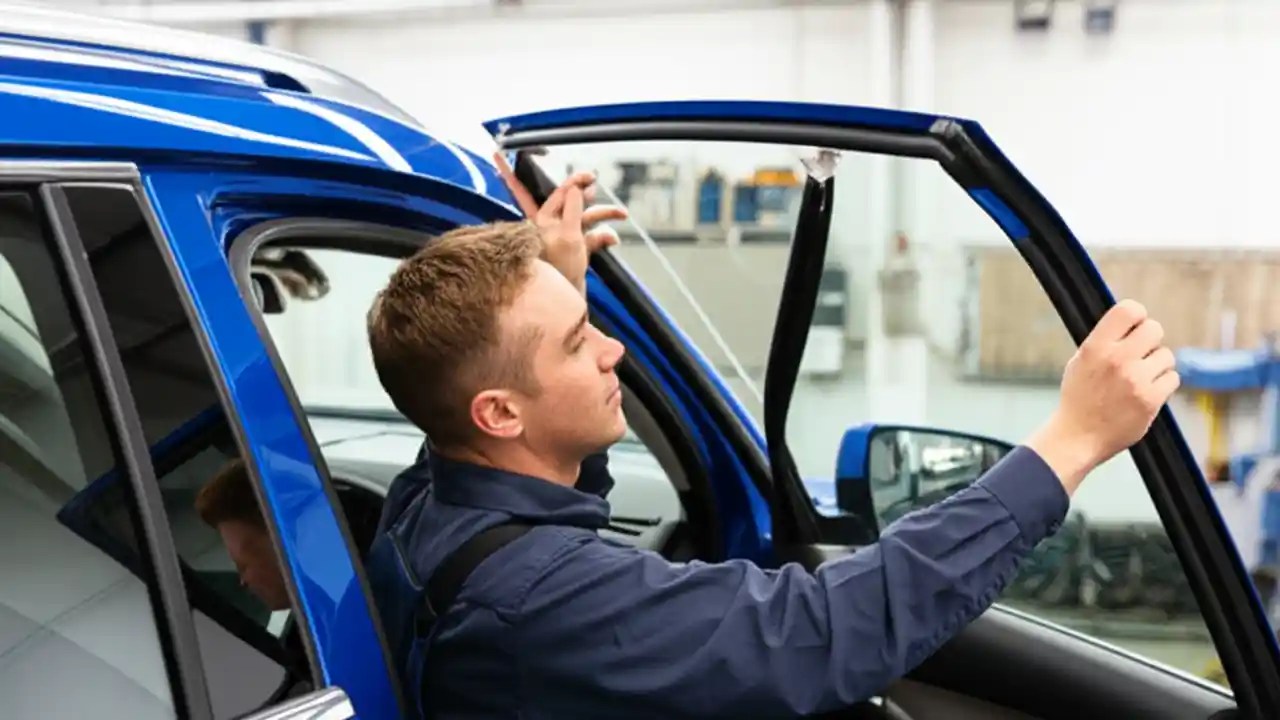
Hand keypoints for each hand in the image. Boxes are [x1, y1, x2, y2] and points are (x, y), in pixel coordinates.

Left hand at [493, 152, 627, 293]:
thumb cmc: (559, 268)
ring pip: (586, 219)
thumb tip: (576, 187)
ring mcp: (565, 238)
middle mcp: (552, 226)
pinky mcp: (576, 251)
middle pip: (573, 203)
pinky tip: (613, 240)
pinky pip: (592, 237)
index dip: (574, 182)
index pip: (559, 193)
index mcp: (544, 219)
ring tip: (623, 214)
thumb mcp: (567, 235)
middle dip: (589, 196)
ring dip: (604, 216)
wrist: (563, 302)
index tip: (591, 176)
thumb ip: (572, 209)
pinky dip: (604, 236)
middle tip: (597, 187)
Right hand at [1026, 299, 1179, 493]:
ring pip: (1166, 355)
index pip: (1129, 310)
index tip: (1135, 327)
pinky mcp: (1150, 400)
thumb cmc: (1080, 398)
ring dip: (1157, 365)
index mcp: (1095, 347)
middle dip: (1150, 340)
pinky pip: (1172, 378)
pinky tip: (1147, 392)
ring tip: (1140, 378)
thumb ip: (1106, 341)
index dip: (1137, 316)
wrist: (1077, 437)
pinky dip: (1163, 384)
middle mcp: (1116, 360)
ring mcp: (1135, 380)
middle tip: (1140, 354)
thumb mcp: (1081, 361)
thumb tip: (1133, 322)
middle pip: (1154, 329)